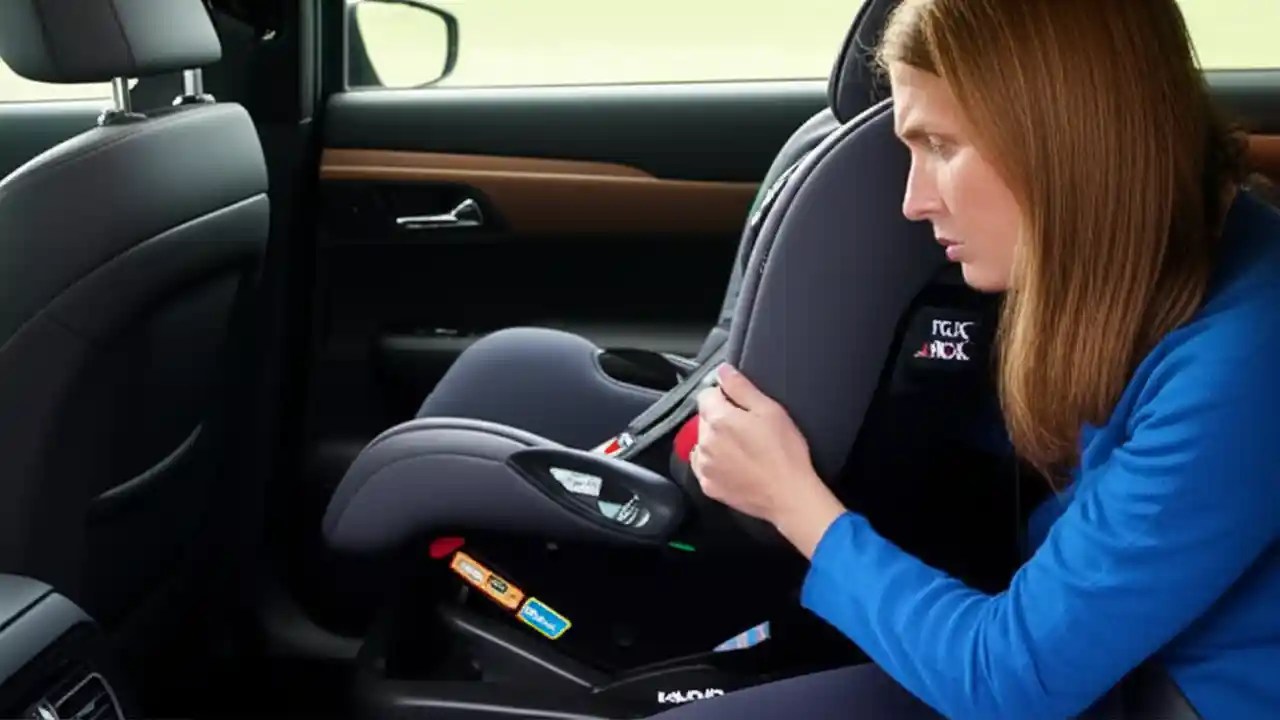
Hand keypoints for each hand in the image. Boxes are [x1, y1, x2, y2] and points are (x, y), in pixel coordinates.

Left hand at [691, 365, 846, 555]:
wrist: (789, 496)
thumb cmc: (785, 452)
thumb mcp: (769, 410)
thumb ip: (740, 387)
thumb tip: (722, 371)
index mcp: (718, 419)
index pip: (706, 395)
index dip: (724, 396)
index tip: (741, 405)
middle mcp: (705, 442)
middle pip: (704, 419)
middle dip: (721, 419)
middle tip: (749, 429)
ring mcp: (705, 466)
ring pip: (703, 443)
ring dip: (717, 442)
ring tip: (745, 450)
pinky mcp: (709, 485)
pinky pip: (705, 466)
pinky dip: (716, 463)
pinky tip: (737, 465)